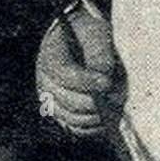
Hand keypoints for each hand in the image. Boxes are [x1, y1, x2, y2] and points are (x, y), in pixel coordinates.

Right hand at [36, 3, 122, 136]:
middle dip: (92, 102)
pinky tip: (106, 122)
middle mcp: (45, 79)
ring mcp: (51, 98)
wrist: (82, 38)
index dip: (86, 81)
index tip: (107, 83)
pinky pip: (73, 127)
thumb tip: (105, 76)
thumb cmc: (91, 33)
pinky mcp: (62, 112)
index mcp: (50, 55)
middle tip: (114, 100)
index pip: (63, 74)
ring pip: (69, 116)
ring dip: (93, 117)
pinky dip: (90, 128)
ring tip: (113, 111)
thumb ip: (99, 52)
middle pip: (65, 99)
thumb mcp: (96, 33)